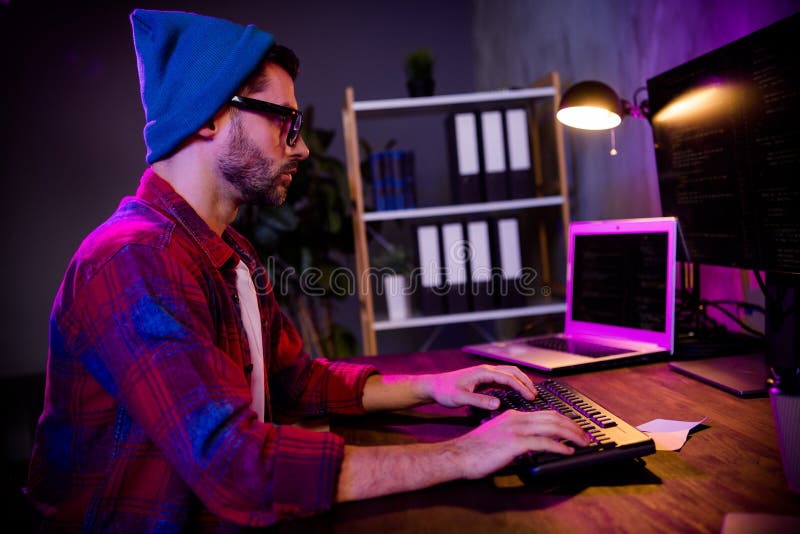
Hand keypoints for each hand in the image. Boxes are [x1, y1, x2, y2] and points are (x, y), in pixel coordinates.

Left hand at [421, 364, 536, 409]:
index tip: (530, 397)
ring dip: (520, 381)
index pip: (508, 377)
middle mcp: (486, 371)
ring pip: (508, 374)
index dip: (521, 387)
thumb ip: (479, 401)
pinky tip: (516, 393)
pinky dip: (513, 384)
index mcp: (483, 372)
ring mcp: (485, 374)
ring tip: (530, 393)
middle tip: (535, 395)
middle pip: (512, 372)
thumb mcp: (461, 398)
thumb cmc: (445, 391)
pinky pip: (503, 380)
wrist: (434, 387)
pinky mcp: (483, 380)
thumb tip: (497, 404)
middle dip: (525, 382)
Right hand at [451, 409, 591, 479]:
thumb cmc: (475, 450)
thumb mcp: (498, 436)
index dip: (564, 420)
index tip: (574, 429)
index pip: (546, 413)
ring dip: (572, 435)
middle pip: (553, 417)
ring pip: (553, 427)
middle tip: (585, 435)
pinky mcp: (515, 443)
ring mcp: (516, 430)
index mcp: (513, 416)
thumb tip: (532, 445)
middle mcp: (517, 419)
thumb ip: (515, 437)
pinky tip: (568, 451)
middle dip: (573, 426)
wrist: (459, 455)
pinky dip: (560, 447)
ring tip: (583, 442)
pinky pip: (544, 442)